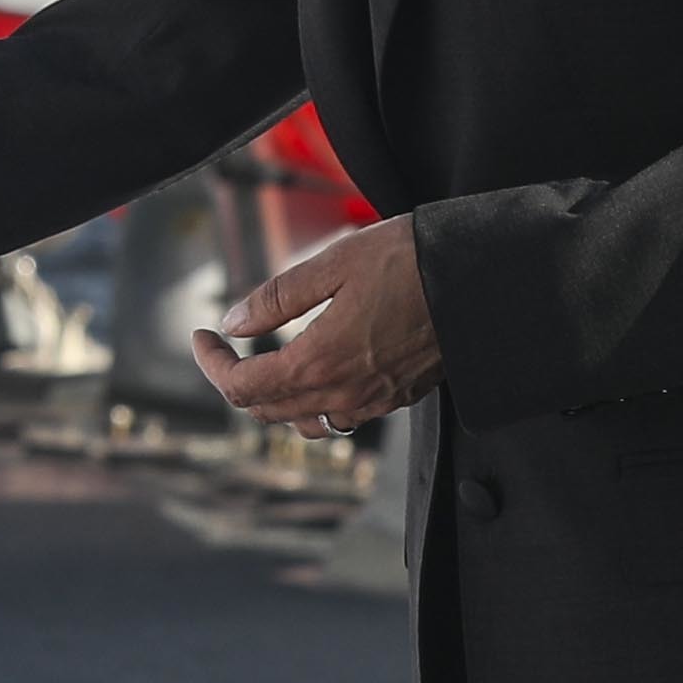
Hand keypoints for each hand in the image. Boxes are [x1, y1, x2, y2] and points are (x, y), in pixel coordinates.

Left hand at [197, 215, 440, 440]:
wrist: (481, 279)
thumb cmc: (409, 261)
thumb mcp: (332, 264)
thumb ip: (276, 299)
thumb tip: (232, 323)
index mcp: (320, 362)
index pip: (241, 388)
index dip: (211, 363)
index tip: (201, 335)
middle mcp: (345, 394)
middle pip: (267, 411)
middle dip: (235, 381)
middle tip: (222, 345)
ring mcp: (374, 401)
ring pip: (304, 421)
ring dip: (273, 399)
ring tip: (263, 361)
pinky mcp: (398, 398)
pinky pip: (341, 416)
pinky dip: (313, 401)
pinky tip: (314, 369)